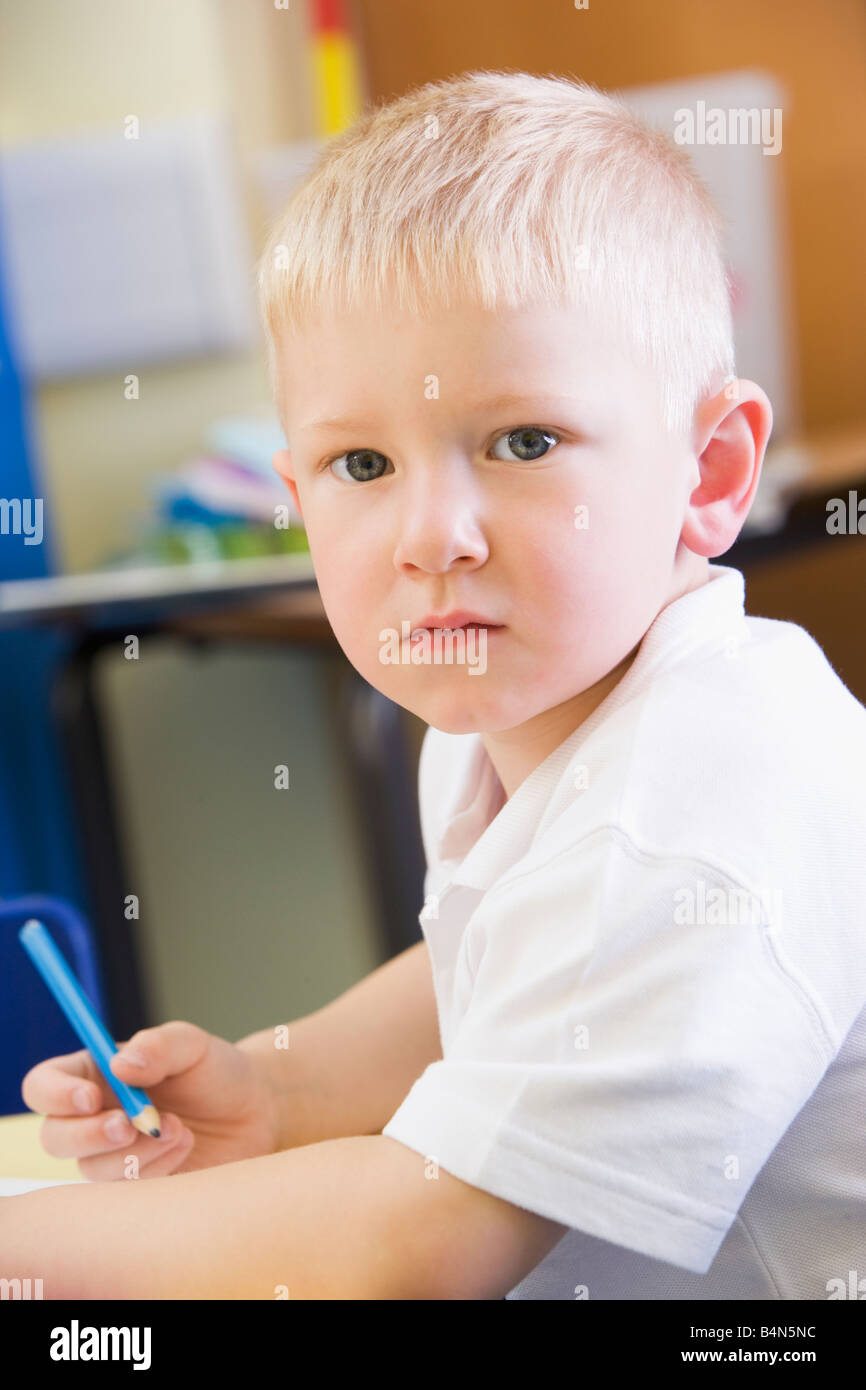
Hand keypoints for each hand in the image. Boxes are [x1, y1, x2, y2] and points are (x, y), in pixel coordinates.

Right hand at [20, 1021, 280, 1180]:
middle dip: (88, 1134)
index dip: (55, 1094)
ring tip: (180, 1128)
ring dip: (136, 1151)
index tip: (90, 1097)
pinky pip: (126, 1192)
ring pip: (92, 1169)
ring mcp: (112, 1156)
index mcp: (93, 1075)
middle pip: (53, 1137)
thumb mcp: (193, 1045)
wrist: (256, 1112)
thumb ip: (158, 1046)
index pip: (44, 1086)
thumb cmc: (218, 1071)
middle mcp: (93, 1118)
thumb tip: (120, 1065)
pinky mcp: (136, 1187)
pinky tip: (184, 1145)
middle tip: (129, 1124)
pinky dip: (156, 1169)